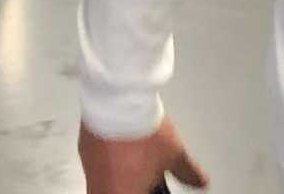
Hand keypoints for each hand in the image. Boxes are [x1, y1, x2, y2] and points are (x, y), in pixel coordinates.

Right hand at [79, 117, 207, 193]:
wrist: (120, 98)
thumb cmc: (143, 130)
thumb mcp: (174, 153)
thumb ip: (187, 172)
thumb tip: (199, 180)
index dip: (144, 191)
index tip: (152, 187)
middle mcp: (100, 186)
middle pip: (116, 191)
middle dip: (130, 185)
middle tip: (144, 177)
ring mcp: (89, 168)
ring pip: (103, 181)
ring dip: (119, 175)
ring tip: (135, 158)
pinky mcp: (83, 149)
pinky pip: (96, 163)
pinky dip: (110, 159)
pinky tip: (123, 145)